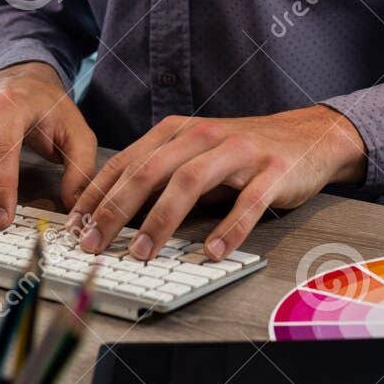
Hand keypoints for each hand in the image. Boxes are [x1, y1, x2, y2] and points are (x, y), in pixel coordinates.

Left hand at [65, 105, 365, 262]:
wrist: (309, 136)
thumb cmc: (244, 152)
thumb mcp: (197, 154)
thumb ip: (162, 177)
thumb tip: (114, 216)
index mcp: (179, 131)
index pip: (127, 161)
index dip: (97, 193)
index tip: (74, 225)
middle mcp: (204, 135)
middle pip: (150, 170)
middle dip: (117, 209)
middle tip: (95, 243)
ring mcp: (240, 151)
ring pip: (191, 182)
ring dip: (162, 220)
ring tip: (143, 253)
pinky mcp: (274, 171)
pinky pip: (248, 202)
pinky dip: (229, 229)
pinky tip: (213, 252)